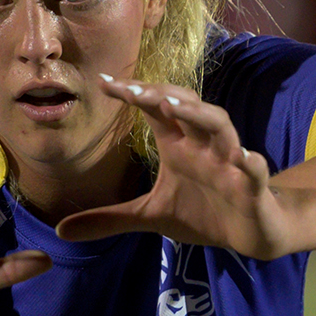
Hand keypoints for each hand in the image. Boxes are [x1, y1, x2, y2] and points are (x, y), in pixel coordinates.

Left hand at [57, 74, 295, 258]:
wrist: (251, 233)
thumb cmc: (203, 213)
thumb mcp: (150, 218)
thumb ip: (108, 219)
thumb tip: (59, 230)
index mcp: (179, 145)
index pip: (155, 109)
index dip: (132, 94)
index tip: (102, 83)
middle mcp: (204, 146)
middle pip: (187, 107)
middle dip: (163, 95)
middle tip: (134, 90)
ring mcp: (230, 163)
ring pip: (220, 127)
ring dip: (199, 115)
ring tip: (175, 107)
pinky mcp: (253, 187)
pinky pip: (255, 170)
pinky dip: (252, 162)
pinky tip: (245, 158)